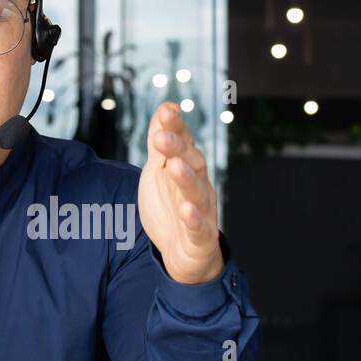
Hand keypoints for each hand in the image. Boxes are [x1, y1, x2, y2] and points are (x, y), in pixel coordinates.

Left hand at [138, 102, 224, 283]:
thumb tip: (164, 107)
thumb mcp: (160, 171)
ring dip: (186, 179)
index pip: (183, 143)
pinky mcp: (200, 237)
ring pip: (196, 192)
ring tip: (175, 167)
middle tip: (161, 136)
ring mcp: (201, 210)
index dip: (176, 127)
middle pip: (191, 163)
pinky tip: (186, 210)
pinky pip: (198, 227)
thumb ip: (160, 143)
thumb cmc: (171, 208)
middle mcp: (198, 185)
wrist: (184, 253)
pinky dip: (193, 219)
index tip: (166, 110)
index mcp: (188, 168)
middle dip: (178, 148)